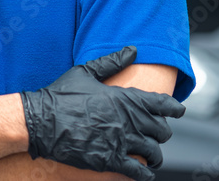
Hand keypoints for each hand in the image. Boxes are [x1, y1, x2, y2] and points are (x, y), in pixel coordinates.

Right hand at [19, 46, 185, 179]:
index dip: (174, 108)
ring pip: (153, 152)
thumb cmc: (60, 94)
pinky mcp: (109, 161)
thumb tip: (133, 50)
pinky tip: (145, 174)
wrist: (40, 121)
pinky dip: (145, 174)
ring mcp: (120, 142)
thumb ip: (112, 61)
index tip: (179, 111)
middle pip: (161, 130)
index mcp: (125, 97)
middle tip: (158, 135)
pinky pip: (137, 171)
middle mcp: (128, 120)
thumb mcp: (86, 72)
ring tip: (153, 157)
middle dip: (162, 133)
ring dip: (156, 155)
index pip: (162, 103)